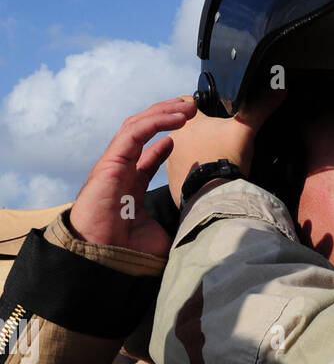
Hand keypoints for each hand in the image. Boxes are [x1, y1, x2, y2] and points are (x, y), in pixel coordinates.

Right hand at [69, 98, 195, 254]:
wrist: (104, 256)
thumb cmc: (128, 251)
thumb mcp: (163, 234)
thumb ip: (176, 224)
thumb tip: (200, 226)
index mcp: (131, 187)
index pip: (147, 157)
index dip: (165, 142)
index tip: (183, 132)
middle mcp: (122, 171)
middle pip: (144, 134)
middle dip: (167, 118)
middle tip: (192, 110)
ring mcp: (116, 164)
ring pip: (139, 126)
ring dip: (164, 112)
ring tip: (188, 107)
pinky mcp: (112, 161)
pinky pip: (135, 131)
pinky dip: (156, 121)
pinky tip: (177, 118)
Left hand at [166, 84, 287, 206]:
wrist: (217, 199)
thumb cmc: (226, 159)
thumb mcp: (244, 129)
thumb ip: (259, 107)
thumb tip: (279, 88)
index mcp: (184, 122)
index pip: (188, 102)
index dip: (202, 103)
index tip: (214, 111)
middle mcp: (173, 140)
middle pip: (187, 127)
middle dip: (200, 130)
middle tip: (219, 138)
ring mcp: (171, 164)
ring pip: (184, 150)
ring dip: (197, 152)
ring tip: (216, 159)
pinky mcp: (174, 185)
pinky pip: (184, 174)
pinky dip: (196, 174)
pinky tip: (210, 177)